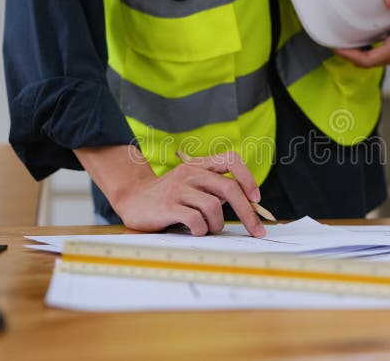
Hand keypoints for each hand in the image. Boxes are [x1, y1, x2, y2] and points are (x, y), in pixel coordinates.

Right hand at [74, 146, 264, 237]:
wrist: (132, 199)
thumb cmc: (170, 197)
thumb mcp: (193, 186)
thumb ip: (216, 190)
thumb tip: (250, 205)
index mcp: (199, 166)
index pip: (231, 160)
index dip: (248, 178)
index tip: (256, 199)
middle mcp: (190, 173)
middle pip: (229, 189)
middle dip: (247, 213)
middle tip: (256, 230)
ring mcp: (178, 189)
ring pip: (213, 207)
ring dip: (217, 224)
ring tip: (208, 228)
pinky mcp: (168, 206)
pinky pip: (196, 220)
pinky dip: (201, 230)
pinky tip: (195, 231)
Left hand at [334, 0, 389, 67]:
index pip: (367, 60)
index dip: (348, 55)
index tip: (333, 45)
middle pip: (366, 61)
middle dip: (348, 53)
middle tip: (330, 38)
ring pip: (372, 56)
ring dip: (357, 50)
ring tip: (341, 35)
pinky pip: (379, 50)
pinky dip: (367, 44)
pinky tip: (362, 31)